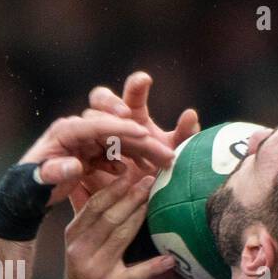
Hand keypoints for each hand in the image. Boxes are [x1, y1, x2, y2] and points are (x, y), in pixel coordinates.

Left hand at [19, 114, 173, 205]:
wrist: (25, 195)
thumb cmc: (29, 188)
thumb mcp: (38, 183)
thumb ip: (53, 174)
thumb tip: (73, 165)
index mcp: (65, 132)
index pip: (96, 125)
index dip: (120, 129)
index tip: (143, 133)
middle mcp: (79, 132)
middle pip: (116, 130)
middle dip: (142, 140)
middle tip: (166, 153)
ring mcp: (88, 141)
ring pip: (122, 140)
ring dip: (144, 150)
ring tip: (167, 163)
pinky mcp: (93, 152)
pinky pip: (118, 152)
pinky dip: (134, 159)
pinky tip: (146, 171)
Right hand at [64, 173, 173, 278]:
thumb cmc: (86, 268)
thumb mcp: (79, 242)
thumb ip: (87, 215)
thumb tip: (90, 179)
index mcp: (74, 235)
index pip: (94, 206)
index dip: (113, 188)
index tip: (131, 173)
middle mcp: (81, 251)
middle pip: (109, 218)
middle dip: (131, 197)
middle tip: (150, 181)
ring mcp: (96, 270)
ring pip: (121, 237)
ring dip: (140, 217)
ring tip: (156, 200)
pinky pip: (137, 274)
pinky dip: (154, 266)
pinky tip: (170, 258)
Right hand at [72, 71, 199, 204]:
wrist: (147, 198)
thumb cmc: (161, 170)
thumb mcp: (175, 152)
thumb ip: (185, 135)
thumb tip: (190, 114)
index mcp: (134, 115)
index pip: (132, 93)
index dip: (136, 85)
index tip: (145, 80)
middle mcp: (112, 122)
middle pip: (100, 99)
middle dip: (110, 102)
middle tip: (124, 114)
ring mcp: (95, 139)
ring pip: (91, 124)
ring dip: (106, 131)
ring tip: (121, 139)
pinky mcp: (87, 161)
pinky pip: (87, 153)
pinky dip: (101, 157)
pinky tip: (122, 169)